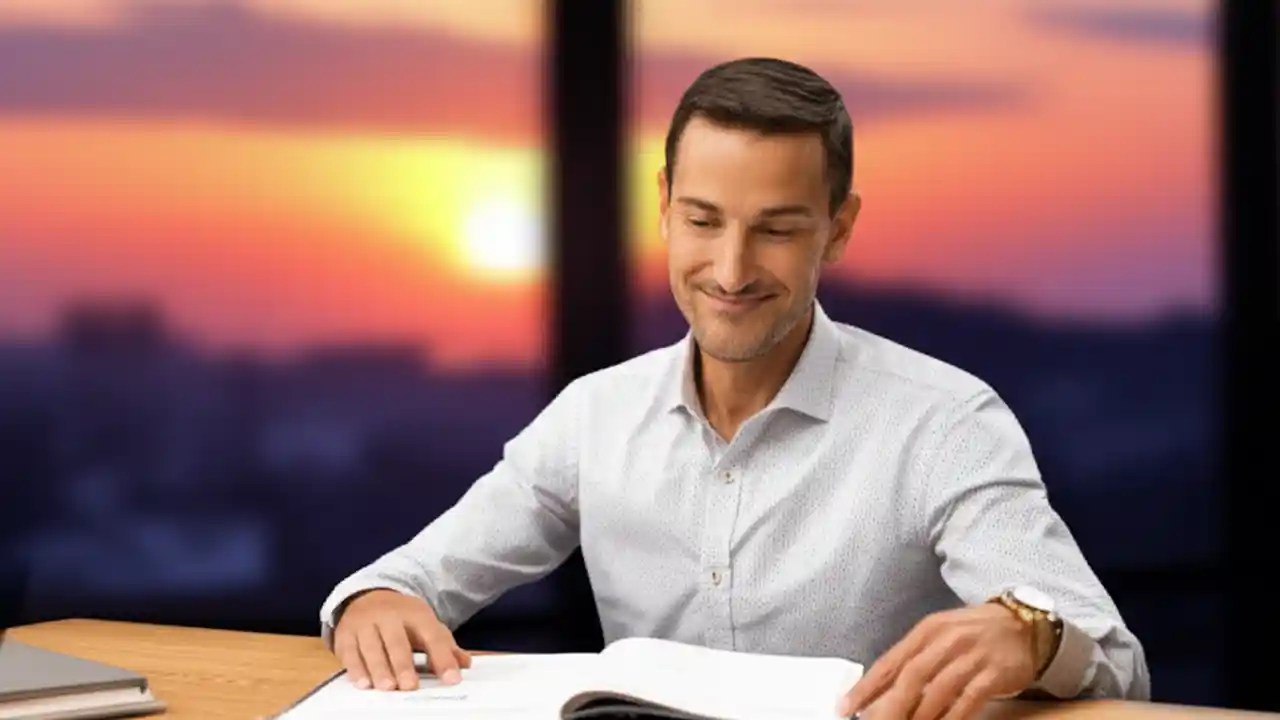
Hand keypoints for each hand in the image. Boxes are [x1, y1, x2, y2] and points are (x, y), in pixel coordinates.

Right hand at [332, 589, 472, 691]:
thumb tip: (465, 663)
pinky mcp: (346, 633)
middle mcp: (389, 616)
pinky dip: (355, 669)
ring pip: (371, 647)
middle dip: (403, 664)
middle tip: (409, 686)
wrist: (368, 596)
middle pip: (397, 641)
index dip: (443, 658)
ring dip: (379, 668)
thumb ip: (444, 646)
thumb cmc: (402, 618)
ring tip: (387, 687)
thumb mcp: (425, 625)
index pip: (432, 636)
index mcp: (415, 613)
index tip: (452, 679)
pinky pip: (349, 652)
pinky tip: (363, 683)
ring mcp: (365, 623)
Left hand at [837, 603, 1035, 719]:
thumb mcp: (939, 636)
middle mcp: (946, 641)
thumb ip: (913, 658)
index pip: (891, 661)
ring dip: (919, 716)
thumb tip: (880, 690)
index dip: (867, 687)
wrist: (1022, 624)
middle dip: (889, 706)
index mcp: (926, 631)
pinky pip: (968, 699)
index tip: (847, 706)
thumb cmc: (972, 633)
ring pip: (938, 690)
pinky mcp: (994, 672)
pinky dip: (952, 717)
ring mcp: (971, 656)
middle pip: (911, 677)